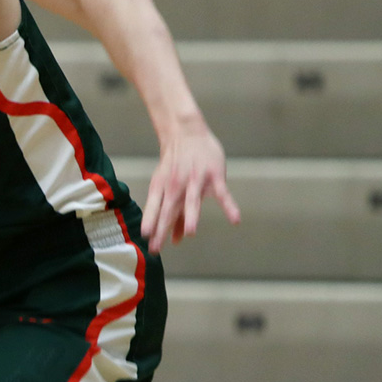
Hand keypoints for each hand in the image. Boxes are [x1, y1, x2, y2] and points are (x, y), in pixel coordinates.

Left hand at [142, 116, 239, 251]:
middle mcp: (176, 186)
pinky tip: (235, 219)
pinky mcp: (214, 176)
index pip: (154, 210)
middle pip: (169, 211)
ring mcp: (195, 181)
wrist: (186, 133)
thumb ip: (171, 213)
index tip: (146, 239)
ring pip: (192, 201)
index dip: (150, 223)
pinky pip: (223, 194)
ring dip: (191, 216)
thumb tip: (172, 240)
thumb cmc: (174, 164)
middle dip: (162, 230)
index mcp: (162, 189)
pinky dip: (229, 206)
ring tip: (191, 233)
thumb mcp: (166, 186)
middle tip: (158, 248)